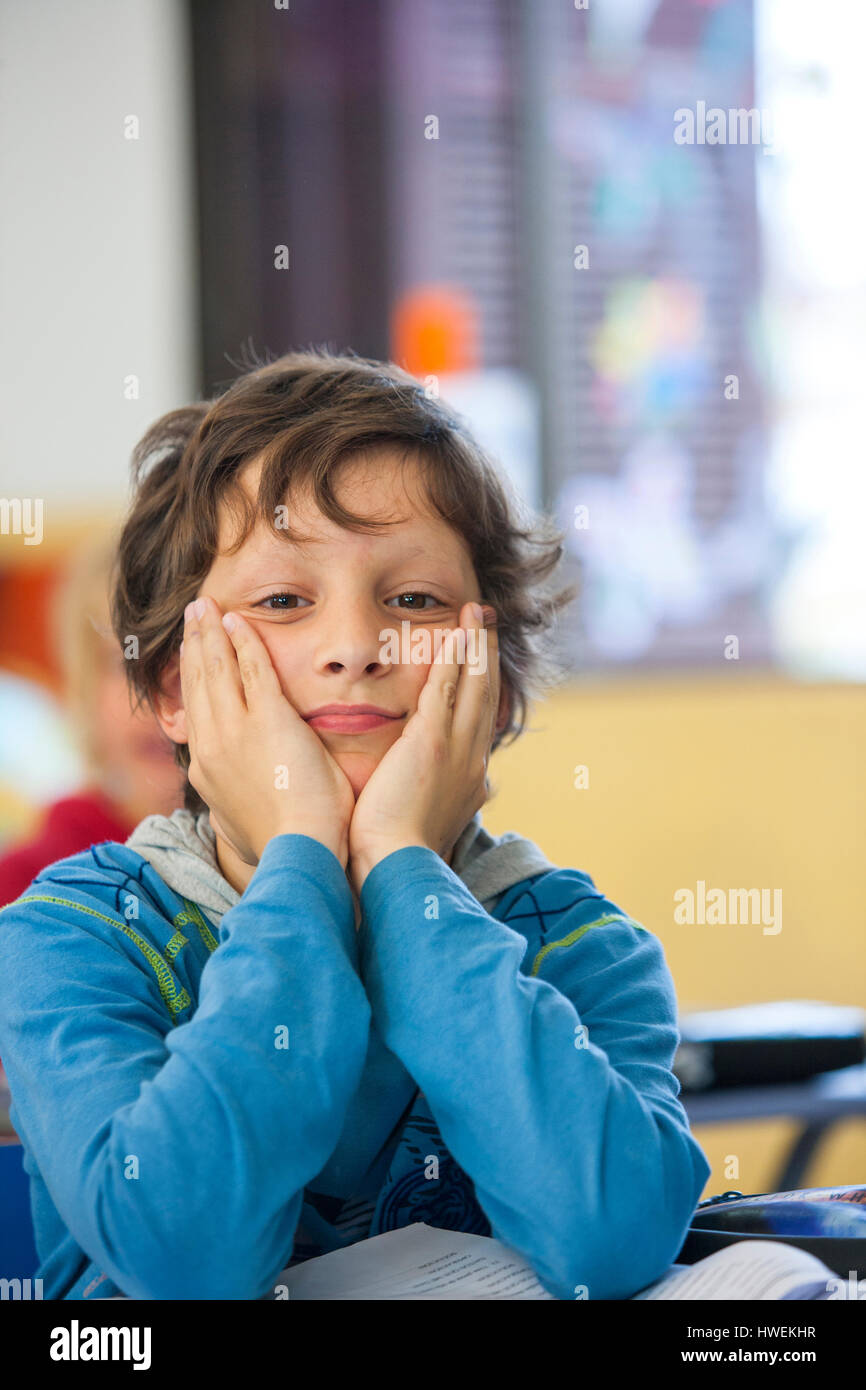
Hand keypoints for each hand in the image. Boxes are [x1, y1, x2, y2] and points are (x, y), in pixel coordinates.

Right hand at [180, 595, 355, 866]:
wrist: (298, 851)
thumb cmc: (283, 844)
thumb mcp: (242, 823)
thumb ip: (234, 802)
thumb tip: (229, 803)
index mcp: (207, 770)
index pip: (194, 711)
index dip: (190, 676)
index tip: (190, 652)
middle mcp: (212, 744)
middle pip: (199, 682)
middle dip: (195, 644)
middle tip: (193, 615)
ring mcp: (237, 730)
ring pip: (218, 670)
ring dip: (211, 634)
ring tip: (205, 608)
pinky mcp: (269, 720)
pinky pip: (253, 670)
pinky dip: (243, 642)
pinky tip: (237, 622)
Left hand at [347, 602, 499, 894]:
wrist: (394, 868)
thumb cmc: (398, 853)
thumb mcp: (431, 820)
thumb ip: (445, 797)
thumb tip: (473, 792)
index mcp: (471, 778)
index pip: (482, 721)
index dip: (484, 685)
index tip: (481, 659)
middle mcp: (473, 760)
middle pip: (487, 694)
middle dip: (487, 654)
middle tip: (487, 620)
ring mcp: (457, 749)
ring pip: (474, 685)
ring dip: (476, 645)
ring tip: (477, 613)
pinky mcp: (433, 742)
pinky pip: (449, 689)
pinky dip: (455, 659)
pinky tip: (457, 634)